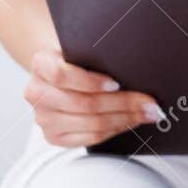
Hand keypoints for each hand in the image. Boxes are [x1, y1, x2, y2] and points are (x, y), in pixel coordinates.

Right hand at [23, 49, 162, 148]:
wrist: (61, 72)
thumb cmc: (79, 59)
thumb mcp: (83, 50)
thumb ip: (100, 55)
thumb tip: (139, 68)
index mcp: (41, 64)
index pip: (62, 75)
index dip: (91, 81)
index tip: (117, 83)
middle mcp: (36, 93)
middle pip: (84, 104)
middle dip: (124, 103)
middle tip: (150, 102)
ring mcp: (44, 118)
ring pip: (90, 123)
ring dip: (125, 118)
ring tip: (148, 113)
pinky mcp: (53, 137)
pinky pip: (90, 138)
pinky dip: (115, 130)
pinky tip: (130, 122)